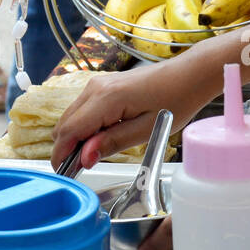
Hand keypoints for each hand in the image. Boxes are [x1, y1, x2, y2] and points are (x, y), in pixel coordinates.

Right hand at [50, 56, 215, 172]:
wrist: (188, 75)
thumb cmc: (175, 99)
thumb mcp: (146, 130)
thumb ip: (112, 143)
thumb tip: (84, 158)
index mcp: (105, 98)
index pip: (69, 131)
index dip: (62, 155)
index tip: (64, 174)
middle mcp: (95, 88)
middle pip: (64, 124)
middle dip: (68, 149)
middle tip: (81, 170)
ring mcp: (97, 84)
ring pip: (70, 117)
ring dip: (76, 138)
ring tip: (96, 154)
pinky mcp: (102, 86)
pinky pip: (82, 110)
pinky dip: (84, 127)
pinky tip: (102, 138)